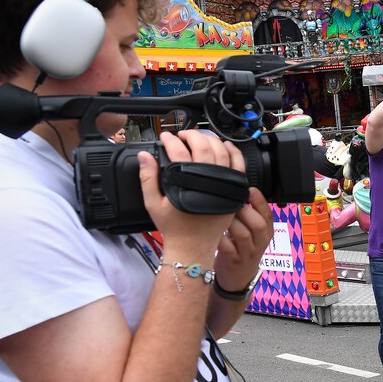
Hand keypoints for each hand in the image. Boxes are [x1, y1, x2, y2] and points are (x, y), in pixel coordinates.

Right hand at [138, 131, 244, 256]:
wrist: (193, 246)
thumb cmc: (173, 227)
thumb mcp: (153, 203)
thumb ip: (148, 177)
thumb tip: (144, 156)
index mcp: (185, 182)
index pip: (179, 151)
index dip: (171, 140)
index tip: (166, 136)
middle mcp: (207, 180)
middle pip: (203, 146)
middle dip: (192, 135)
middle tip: (183, 135)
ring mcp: (223, 183)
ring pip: (221, 151)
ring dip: (211, 140)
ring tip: (200, 138)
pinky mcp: (234, 189)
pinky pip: (238, 164)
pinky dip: (233, 151)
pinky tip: (225, 145)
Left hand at [213, 188, 272, 291]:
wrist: (238, 279)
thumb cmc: (243, 249)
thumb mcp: (253, 235)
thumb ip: (249, 217)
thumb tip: (237, 191)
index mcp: (267, 234)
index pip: (269, 215)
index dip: (260, 201)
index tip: (250, 189)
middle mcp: (260, 243)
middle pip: (259, 224)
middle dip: (245, 211)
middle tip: (231, 204)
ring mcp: (247, 254)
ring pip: (242, 234)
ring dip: (231, 222)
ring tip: (221, 215)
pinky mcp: (232, 261)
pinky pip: (226, 247)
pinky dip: (220, 236)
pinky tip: (213, 230)